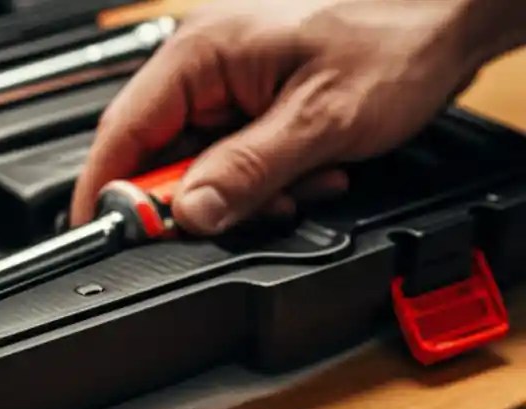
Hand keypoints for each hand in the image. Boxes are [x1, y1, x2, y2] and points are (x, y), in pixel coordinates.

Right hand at [70, 0, 508, 234]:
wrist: (454, 10)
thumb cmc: (399, 32)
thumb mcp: (319, 119)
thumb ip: (246, 173)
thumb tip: (189, 215)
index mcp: (200, 54)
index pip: (122, 132)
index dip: (107, 192)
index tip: (104, 236)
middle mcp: (204, 62)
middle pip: (159, 153)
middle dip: (199, 198)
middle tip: (243, 217)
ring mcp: (229, 78)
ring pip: (201, 159)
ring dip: (244, 189)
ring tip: (301, 185)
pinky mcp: (255, 94)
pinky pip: (235, 150)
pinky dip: (265, 175)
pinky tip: (309, 170)